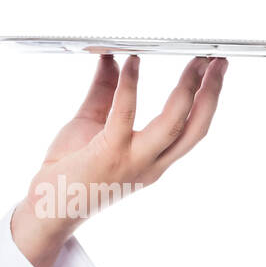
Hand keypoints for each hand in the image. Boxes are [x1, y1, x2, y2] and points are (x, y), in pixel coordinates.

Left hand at [10, 54, 227, 266]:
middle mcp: (151, 165)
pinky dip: (131, 85)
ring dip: (188, 89)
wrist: (47, 208)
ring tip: (195, 62)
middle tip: (219, 62)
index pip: (193, 131)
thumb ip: (106, 91)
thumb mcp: (92, 123)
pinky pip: (124, 113)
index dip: (209, 102)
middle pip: (196, 128)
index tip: (216, 73)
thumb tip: (112, 59)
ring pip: (174, 123)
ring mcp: (133, 160)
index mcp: (153, 161)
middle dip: (212, 93)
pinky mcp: (109, 153)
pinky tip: (132, 61)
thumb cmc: (68, 170)